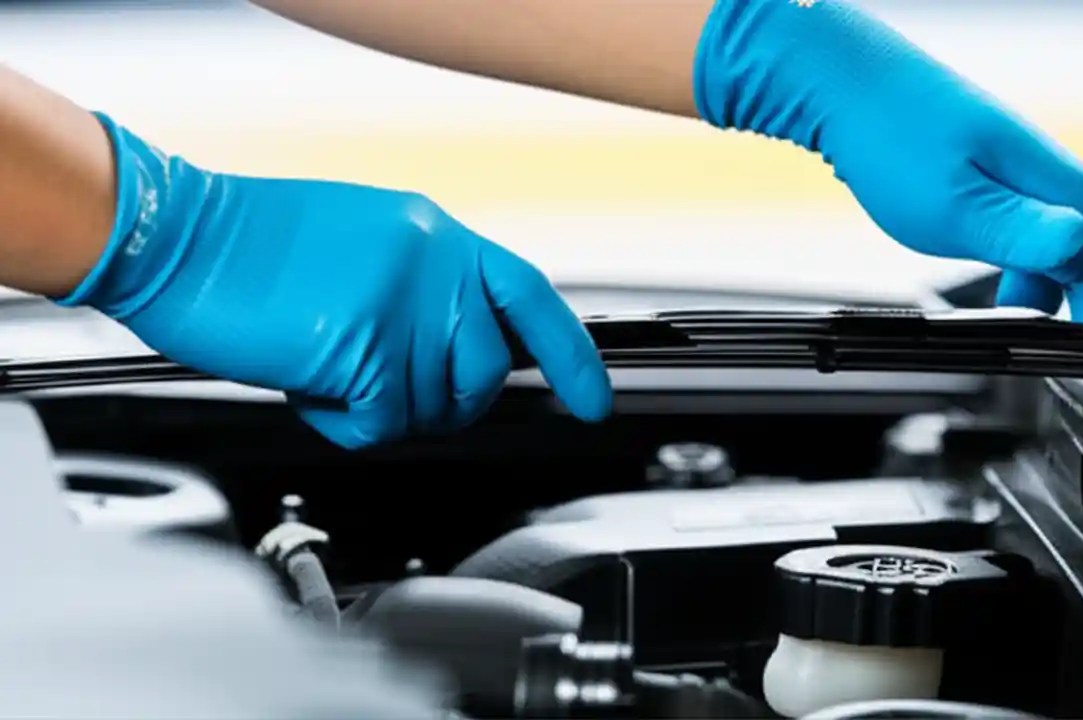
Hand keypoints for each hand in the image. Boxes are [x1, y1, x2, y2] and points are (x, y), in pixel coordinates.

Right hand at [56, 113, 612, 448]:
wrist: (177, 236)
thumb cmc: (253, 246)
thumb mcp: (368, 245)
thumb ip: (427, 288)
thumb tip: (463, 345)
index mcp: (438, 236)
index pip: (531, 296)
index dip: (570, 353)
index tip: (592, 397)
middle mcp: (434, 267)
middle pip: (484, 374)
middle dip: (442, 401)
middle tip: (382, 385)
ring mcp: (404, 307)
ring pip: (431, 408)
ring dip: (377, 407)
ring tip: (326, 363)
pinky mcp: (366, 349)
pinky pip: (378, 425)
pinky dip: (339, 421)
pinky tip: (308, 379)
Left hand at [694, 0, 1082, 413]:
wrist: (852, 95)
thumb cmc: (895, 139)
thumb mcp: (953, 205)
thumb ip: (1019, 235)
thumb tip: (1074, 247)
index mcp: (1072, 204)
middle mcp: (1070, 200)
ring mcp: (1044, 199)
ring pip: (1077, 281)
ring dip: (1065, 324)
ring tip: (1034, 363)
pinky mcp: (1015, 203)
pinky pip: (1045, 264)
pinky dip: (1033, 298)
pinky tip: (1002, 313)